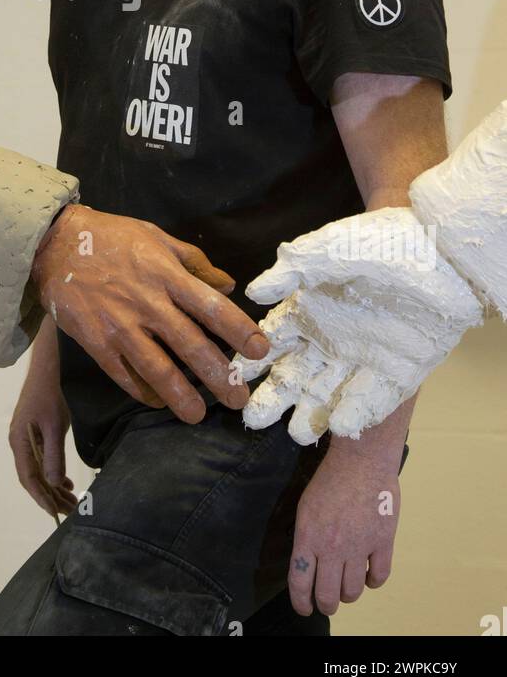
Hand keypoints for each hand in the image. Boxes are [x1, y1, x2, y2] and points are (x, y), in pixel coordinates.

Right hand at [9, 383, 77, 519]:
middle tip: (70, 510)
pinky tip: (65, 482)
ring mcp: (26, 440)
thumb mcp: (54, 425)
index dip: (41, 496)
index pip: (28, 477)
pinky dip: (53, 472)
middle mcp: (19, 444)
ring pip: (39, 470)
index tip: (54, 512)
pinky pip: (42, 460)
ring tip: (71, 501)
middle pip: (33, 477)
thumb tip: (54, 483)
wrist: (46, 370)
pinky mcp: (35, 435)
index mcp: (19, 442)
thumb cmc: (49, 395)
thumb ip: (53, 455)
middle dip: (50, 496)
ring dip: (54, 486)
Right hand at [31, 203, 268, 423]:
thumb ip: (194, 262)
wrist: (54, 244)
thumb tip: (229, 286)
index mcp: (166, 274)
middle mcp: (147, 303)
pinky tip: (158, 402)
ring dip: (182, 397)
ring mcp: (119, 326)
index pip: (211, 307)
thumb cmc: (110, 237)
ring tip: (198, 416)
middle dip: (220, 376)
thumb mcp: (156, 237)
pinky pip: (125, 375)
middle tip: (239, 398)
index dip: (239, 331)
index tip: (260, 352)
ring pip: (158, 370)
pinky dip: (143, 392)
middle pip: (191, 346)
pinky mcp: (96, 343)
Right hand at [231, 206, 482, 442]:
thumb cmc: (380, 242)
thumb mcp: (330, 250)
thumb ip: (292, 270)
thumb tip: (253, 291)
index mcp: (311, 310)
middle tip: (252, 419)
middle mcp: (331, 339)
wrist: (441, 252)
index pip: (273, 340)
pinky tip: (339, 426)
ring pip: (329, 393)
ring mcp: (363, 359)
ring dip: (312, 414)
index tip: (235, 377)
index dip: (253, 359)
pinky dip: (356, 413)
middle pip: (295, 376)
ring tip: (294, 434)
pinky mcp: (397, 373)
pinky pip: (373, 400)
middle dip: (274, 398)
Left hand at [289, 448, 401, 616]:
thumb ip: (307, 537)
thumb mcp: (306, 507)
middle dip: (326, 604)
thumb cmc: (330, 478)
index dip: (301, 603)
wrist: (361, 460)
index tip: (304, 608)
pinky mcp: (383, 543)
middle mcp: (332, 548)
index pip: (301, 583)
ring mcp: (359, 547)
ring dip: (349, 594)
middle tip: (327, 601)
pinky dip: (373, 582)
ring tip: (347, 586)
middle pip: (328, 595)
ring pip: (353, 591)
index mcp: (309, 537)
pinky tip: (369, 575)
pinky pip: (379, 577)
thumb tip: (309, 562)